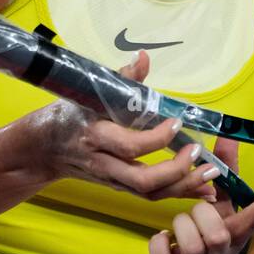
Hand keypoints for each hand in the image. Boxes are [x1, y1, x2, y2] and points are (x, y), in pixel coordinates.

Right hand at [12, 49, 220, 202]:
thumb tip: (144, 57)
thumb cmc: (68, 114)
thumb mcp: (89, 92)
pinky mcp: (119, 187)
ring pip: (149, 193)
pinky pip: (150, 195)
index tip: (176, 122)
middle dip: (175, 170)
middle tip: (197, 152)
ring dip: (183, 187)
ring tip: (211, 176)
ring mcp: (111, 179)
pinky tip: (202, 188)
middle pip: (142, 180)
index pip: (129, 145)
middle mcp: (103, 163)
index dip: (156, 138)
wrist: (43, 149)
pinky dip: (178, 192)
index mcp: (94, 136)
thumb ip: (122, 78)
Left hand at [148, 139, 253, 253]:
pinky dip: (159, 242)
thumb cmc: (209, 235)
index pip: (251, 223)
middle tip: (196, 212)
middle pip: (217, 236)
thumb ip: (225, 174)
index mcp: (233, 236)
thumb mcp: (222, 208)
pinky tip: (164, 238)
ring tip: (179, 225)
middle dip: (203, 216)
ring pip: (190, 246)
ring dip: (181, 227)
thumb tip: (228, 136)